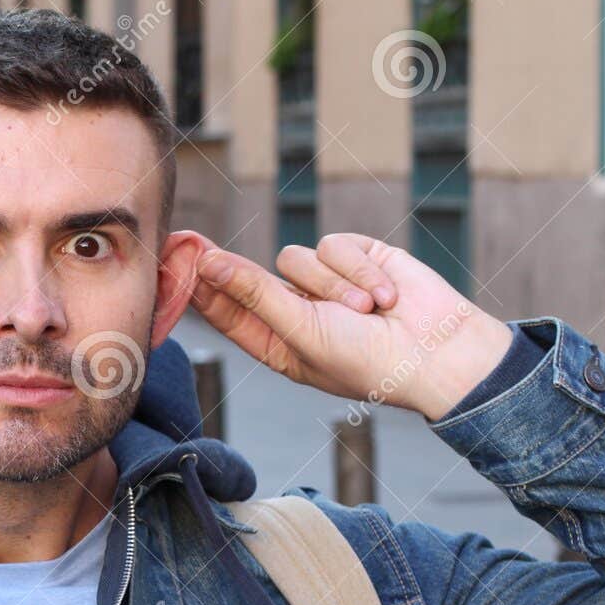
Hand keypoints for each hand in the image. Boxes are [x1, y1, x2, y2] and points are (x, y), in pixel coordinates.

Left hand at [190, 234, 513, 419]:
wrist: (439, 351)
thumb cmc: (368, 360)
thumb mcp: (304, 332)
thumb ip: (256, 295)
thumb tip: (210, 264)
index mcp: (275, 343)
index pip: (225, 310)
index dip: (196, 286)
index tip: (165, 262)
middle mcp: (294, 312)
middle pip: (247, 275)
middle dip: (228, 266)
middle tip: (191, 244)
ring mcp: (325, 285)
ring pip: (296, 258)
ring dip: (333, 284)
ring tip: (367, 312)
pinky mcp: (355, 258)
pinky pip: (334, 246)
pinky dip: (360, 269)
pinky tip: (387, 296)